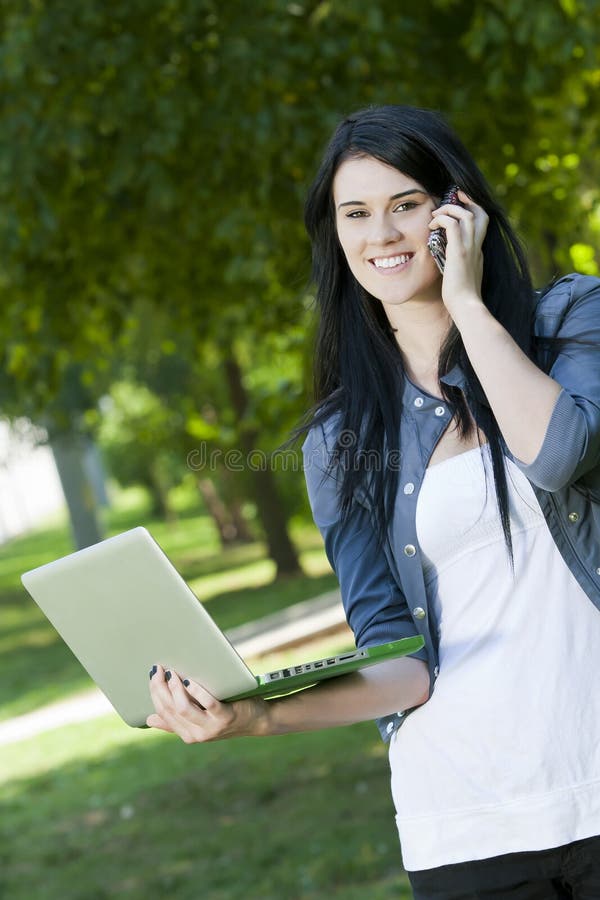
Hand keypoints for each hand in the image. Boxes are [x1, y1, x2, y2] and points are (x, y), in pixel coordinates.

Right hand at [146, 664, 270, 742]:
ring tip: (172, 673)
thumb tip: (150, 718)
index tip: (153, 675)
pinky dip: (196, 691)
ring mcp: (212, 727)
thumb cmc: (227, 715)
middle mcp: (197, 734)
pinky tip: (189, 680)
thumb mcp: (200, 720)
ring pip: (183, 708)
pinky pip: (207, 703)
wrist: (258, 720)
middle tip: (158, 669)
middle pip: (170, 709)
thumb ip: (177, 721)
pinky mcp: (226, 716)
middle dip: (160, 688)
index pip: (163, 713)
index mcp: (187, 735)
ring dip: (175, 688)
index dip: (155, 694)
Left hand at [428, 189, 488, 318]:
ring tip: (436, 214)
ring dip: (450, 208)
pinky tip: (431, 226)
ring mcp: (469, 248)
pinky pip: (452, 224)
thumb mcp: (461, 276)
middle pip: (480, 213)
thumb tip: (446, 262)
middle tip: (451, 199)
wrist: (466, 306)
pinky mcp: (459, 252)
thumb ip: (457, 265)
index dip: (472, 210)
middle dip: (467, 201)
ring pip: (466, 214)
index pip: (481, 223)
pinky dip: (442, 219)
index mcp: (477, 251)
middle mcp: (476, 246)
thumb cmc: (461, 297)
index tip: (459, 205)